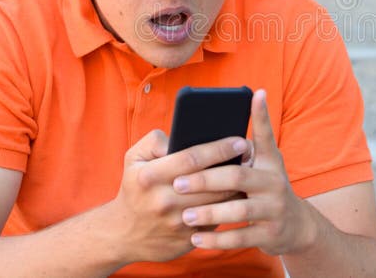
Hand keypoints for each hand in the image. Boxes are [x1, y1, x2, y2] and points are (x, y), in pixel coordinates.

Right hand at [108, 129, 249, 263]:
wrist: (123, 233)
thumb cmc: (135, 187)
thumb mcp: (134, 158)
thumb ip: (155, 140)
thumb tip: (182, 135)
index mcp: (150, 176)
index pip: (192, 158)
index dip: (220, 148)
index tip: (240, 140)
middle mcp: (163, 200)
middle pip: (210, 181)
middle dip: (235, 166)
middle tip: (252, 154)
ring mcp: (176, 222)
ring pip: (217, 203)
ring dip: (237, 187)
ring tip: (249, 173)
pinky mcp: (186, 239)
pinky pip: (216, 221)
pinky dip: (229, 208)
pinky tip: (239, 196)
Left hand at [173, 90, 317, 255]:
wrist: (294, 227)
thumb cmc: (265, 189)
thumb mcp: (264, 165)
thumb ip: (246, 147)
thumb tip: (235, 113)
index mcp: (270, 162)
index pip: (265, 136)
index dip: (262, 115)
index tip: (256, 93)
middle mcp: (275, 183)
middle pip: (238, 178)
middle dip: (206, 181)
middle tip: (178, 184)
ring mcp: (274, 209)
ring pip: (239, 212)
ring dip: (209, 213)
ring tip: (184, 215)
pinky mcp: (270, 234)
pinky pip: (240, 238)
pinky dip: (216, 240)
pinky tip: (196, 239)